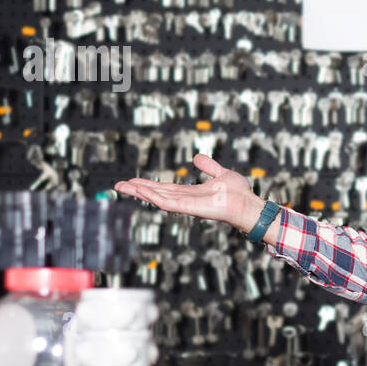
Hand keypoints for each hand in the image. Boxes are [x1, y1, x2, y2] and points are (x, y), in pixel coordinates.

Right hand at [114, 154, 263, 232]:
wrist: (249, 204)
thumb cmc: (240, 194)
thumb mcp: (222, 173)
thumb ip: (209, 166)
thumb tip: (197, 157)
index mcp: (191, 193)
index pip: (164, 188)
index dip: (148, 184)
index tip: (132, 180)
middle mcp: (186, 199)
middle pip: (156, 194)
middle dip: (137, 189)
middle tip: (117, 185)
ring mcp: (187, 205)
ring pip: (158, 198)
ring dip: (140, 192)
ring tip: (123, 186)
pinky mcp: (190, 208)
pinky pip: (168, 203)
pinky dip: (154, 196)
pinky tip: (141, 190)